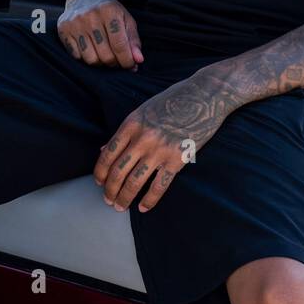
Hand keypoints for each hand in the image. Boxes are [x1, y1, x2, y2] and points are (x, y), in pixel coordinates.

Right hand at [57, 0, 142, 68]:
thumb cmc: (109, 11)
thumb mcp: (126, 20)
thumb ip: (133, 40)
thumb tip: (138, 60)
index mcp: (109, 12)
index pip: (120, 45)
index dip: (127, 60)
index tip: (130, 65)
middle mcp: (91, 17)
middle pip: (105, 55)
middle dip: (114, 63)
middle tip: (116, 60)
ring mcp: (75, 24)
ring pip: (90, 59)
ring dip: (100, 62)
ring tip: (104, 55)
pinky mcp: (63, 30)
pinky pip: (76, 56)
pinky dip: (85, 58)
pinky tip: (91, 50)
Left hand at [94, 73, 237, 212]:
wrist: (205, 95)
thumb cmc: (173, 100)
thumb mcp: (143, 110)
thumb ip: (125, 131)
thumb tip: (105, 149)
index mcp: (131, 124)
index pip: (108, 154)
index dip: (100, 172)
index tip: (99, 183)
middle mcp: (142, 138)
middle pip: (118, 171)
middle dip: (110, 189)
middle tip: (108, 200)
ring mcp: (160, 150)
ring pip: (135, 182)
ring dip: (124, 197)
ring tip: (120, 206)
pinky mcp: (177, 159)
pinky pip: (159, 186)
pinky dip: (149, 200)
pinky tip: (143, 208)